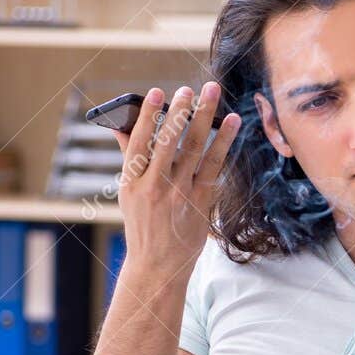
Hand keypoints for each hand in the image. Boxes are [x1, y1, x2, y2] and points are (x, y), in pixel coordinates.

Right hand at [110, 82, 239, 277]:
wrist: (158, 266)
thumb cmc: (142, 225)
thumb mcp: (127, 193)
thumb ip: (130, 158)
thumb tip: (122, 126)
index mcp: (132, 182)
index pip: (139, 142)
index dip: (148, 115)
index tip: (156, 92)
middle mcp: (155, 187)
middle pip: (169, 141)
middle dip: (180, 111)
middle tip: (188, 88)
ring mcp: (179, 195)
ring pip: (195, 148)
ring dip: (205, 117)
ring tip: (213, 93)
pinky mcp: (201, 202)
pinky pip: (214, 166)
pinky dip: (224, 142)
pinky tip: (231, 123)